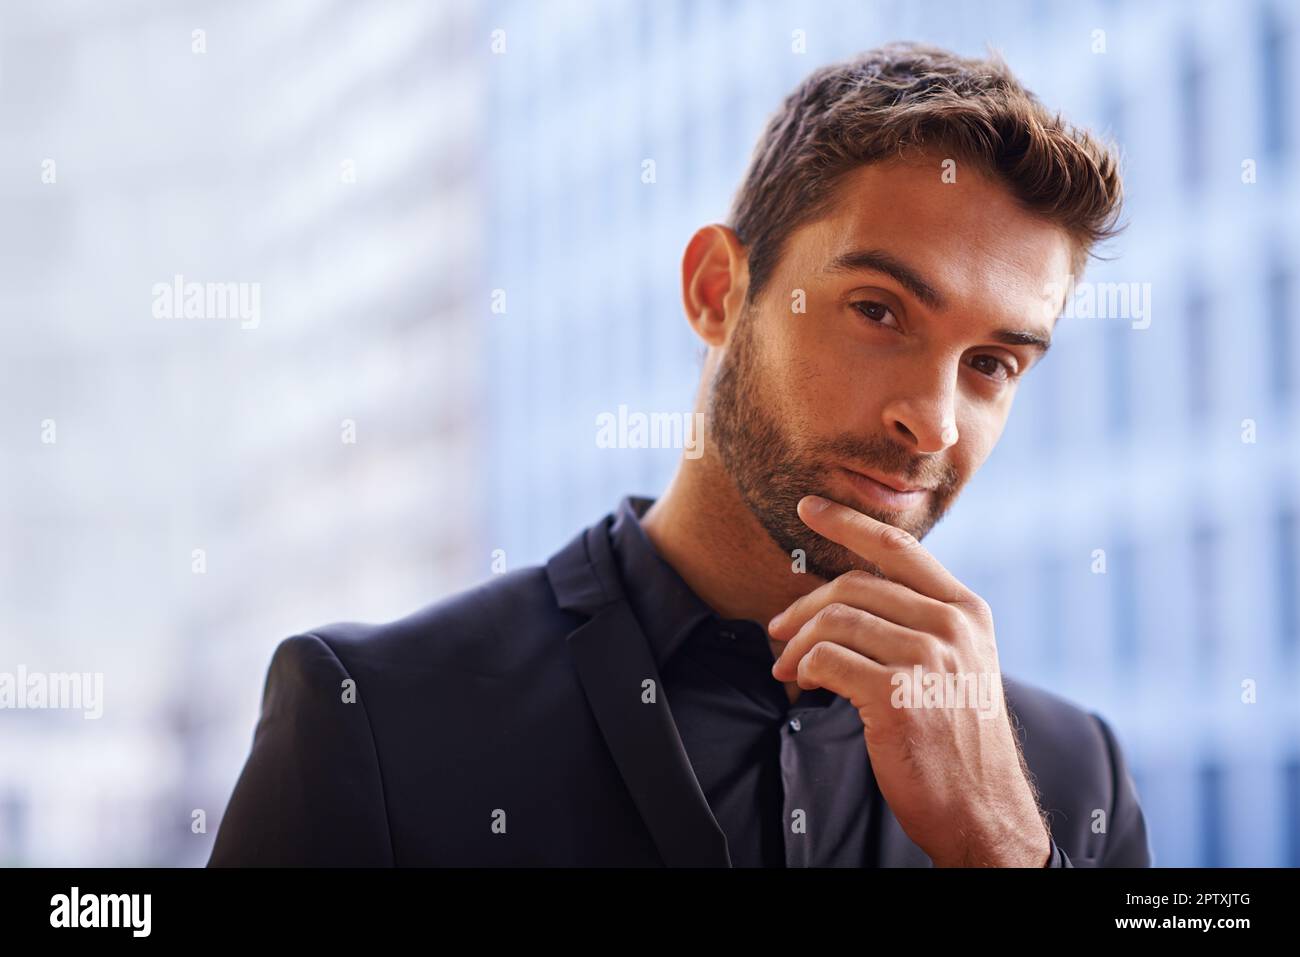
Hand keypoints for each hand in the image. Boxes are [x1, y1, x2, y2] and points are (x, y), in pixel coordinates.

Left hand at [768, 495, 1051, 866]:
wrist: (982, 807)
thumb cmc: (956, 736)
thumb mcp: (958, 664)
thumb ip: (919, 621)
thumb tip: (845, 595)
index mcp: (966, 610)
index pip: (898, 547)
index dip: (848, 522)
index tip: (808, 507)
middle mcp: (951, 627)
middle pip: (855, 584)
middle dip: (804, 604)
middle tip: (777, 630)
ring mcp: (928, 660)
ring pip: (836, 621)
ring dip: (798, 644)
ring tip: (785, 667)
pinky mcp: (898, 697)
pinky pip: (828, 661)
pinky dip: (806, 669)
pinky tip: (805, 685)